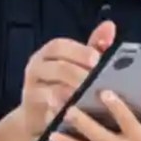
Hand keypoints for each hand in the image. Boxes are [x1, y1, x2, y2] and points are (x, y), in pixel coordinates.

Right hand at [18, 20, 116, 137]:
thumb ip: (93, 47)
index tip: (97, 59)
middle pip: (58, 67)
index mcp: (48, 53)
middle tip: (97, 82)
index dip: (79, 51)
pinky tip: (75, 111)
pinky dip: (62, 110)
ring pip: (52, 90)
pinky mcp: (32, 110)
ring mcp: (31, 89)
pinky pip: (47, 110)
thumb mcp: (78, 63)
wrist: (38, 115)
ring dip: (72, 94)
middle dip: (80, 74)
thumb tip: (109, 26)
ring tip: (89, 97)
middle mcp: (36, 67)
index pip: (59, 46)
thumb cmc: (63, 83)